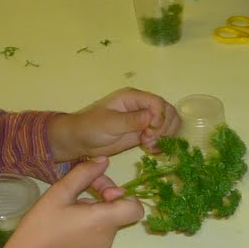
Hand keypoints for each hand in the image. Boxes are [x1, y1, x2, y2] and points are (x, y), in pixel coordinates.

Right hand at [0, 158, 144, 247]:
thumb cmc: (41, 226)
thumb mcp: (59, 193)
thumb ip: (84, 174)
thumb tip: (103, 161)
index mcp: (104, 221)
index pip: (136, 208)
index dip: (124, 196)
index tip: (102, 194)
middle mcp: (109, 237)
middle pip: (119, 211)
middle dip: (103, 198)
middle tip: (78, 194)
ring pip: (108, 222)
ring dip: (94, 212)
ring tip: (68, 211)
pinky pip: (99, 235)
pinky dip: (89, 226)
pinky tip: (67, 226)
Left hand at [49, 88, 180, 162]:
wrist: (80, 140)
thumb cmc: (90, 127)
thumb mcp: (109, 123)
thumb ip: (131, 120)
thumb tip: (151, 118)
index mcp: (133, 97)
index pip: (157, 103)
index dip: (159, 117)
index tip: (150, 132)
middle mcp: (141, 106)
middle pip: (168, 111)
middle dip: (163, 128)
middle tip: (149, 140)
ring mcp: (144, 119)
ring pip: (168, 123)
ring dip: (165, 136)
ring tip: (150, 145)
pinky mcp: (143, 132)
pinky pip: (161, 135)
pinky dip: (162, 142)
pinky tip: (152, 150)